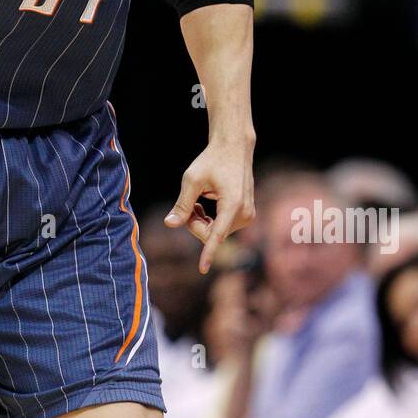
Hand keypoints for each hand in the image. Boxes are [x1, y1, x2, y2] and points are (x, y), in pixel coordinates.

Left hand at [165, 140, 254, 272]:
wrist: (234, 148)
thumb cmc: (212, 161)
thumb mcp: (192, 180)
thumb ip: (182, 204)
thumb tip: (170, 224)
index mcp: (233, 204)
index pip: (217, 234)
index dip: (209, 252)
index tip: (203, 269)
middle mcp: (244, 214)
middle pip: (210, 234)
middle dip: (195, 224)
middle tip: (190, 204)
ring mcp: (248, 216)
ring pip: (216, 233)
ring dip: (202, 221)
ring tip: (199, 201)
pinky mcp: (247, 216)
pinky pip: (222, 228)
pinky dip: (210, 221)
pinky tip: (206, 204)